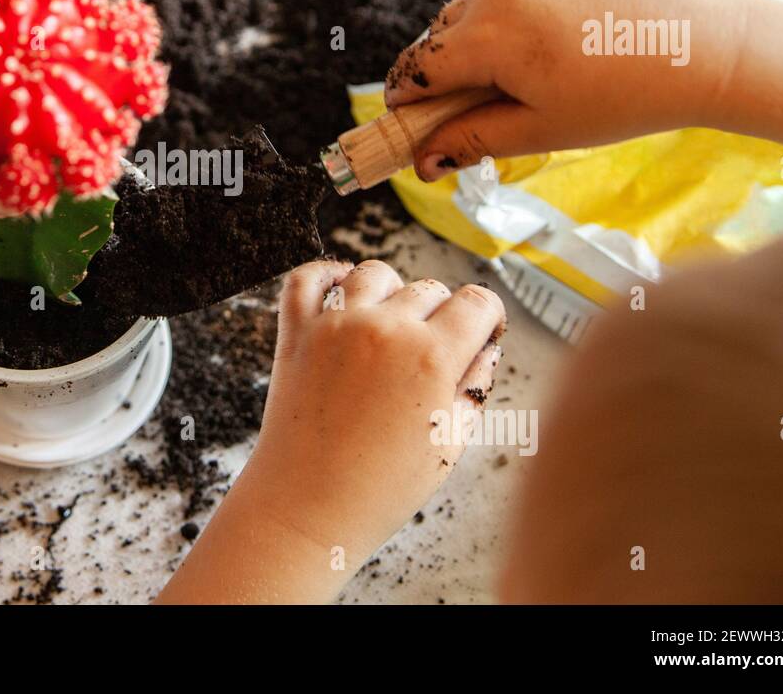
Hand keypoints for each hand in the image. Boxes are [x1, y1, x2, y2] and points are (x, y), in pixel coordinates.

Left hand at [158, 260, 505, 603]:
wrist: (306, 509)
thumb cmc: (380, 489)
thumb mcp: (451, 444)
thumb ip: (474, 385)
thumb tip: (486, 346)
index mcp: (433, 356)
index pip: (477, 301)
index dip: (486, 316)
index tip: (481, 329)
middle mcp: (386, 329)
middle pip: (429, 288)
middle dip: (440, 314)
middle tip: (430, 352)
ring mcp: (336, 325)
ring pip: (375, 274)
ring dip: (389, 293)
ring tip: (388, 327)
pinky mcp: (296, 332)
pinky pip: (307, 277)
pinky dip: (324, 275)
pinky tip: (340, 290)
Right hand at [384, 0, 782, 179]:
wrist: (707, 48)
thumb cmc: (624, 98)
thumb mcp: (540, 130)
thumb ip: (470, 140)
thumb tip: (422, 164)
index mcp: (489, 35)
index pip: (418, 67)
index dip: (407, 99)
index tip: (407, 120)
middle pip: (442, 33)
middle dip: (442, 70)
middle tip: (465, 106)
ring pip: (479, 5)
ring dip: (479, 39)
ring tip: (518, 73)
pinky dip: (519, 11)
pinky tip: (555, 40)